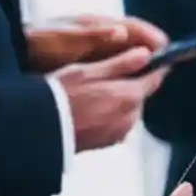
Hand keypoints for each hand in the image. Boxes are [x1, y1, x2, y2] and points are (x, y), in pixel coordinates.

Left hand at [27, 15, 167, 72]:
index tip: (170, 51)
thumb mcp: (66, 40)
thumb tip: (121, 31)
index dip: (154, 38)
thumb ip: (94, 36)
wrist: (14, 50)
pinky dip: (127, 68)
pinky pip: (117, 60)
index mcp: (99, 25)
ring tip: (153, 78)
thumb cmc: (39, 44)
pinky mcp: (89, 56)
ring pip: (127, 51)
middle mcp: (101, 32)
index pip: (136, 28)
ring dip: (141, 61)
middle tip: (168, 67)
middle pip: (135, 40)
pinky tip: (128, 81)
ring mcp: (96, 43)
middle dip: (153, 51)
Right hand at [54, 47, 168, 151]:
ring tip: (92, 92)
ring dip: (117, 100)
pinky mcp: (107, 142)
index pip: (155, 78)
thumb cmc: (59, 97)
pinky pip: (116, 123)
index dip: (155, 66)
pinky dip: (108, 114)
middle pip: (140, 94)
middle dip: (129, 83)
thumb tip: (145, 54)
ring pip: (128, 109)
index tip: (152, 58)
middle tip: (106, 73)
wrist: (40, 131)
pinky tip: (88, 109)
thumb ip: (121, 63)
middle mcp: (131, 117)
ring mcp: (120, 132)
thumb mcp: (88, 70)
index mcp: (130, 96)